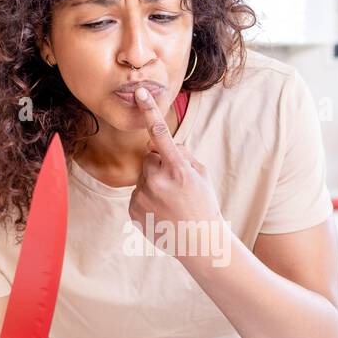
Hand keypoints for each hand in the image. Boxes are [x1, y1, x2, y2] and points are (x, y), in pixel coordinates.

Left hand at [128, 86, 223, 253]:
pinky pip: (137, 194)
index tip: (140, 93)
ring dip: (154, 184)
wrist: (199, 243)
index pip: (160, 134)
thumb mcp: (201, 175)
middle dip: (160, 166)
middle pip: (150, 159)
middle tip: (177, 186)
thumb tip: (162, 144)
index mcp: (178, 170)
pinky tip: (162, 212)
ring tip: (171, 203)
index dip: (150, 111)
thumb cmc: (204, 205)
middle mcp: (157, 182)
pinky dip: (148, 199)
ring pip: (143, 177)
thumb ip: (182, 154)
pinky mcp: (133, 211)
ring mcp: (143, 197)